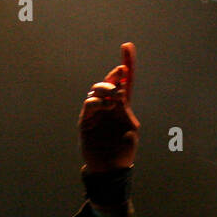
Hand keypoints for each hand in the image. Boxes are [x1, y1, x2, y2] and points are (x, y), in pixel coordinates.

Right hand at [79, 42, 138, 172]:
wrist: (110, 170)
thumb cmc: (123, 150)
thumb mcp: (130, 127)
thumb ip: (125, 109)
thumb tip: (121, 90)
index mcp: (122, 106)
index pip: (125, 81)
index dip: (127, 63)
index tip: (127, 46)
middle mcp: (108, 106)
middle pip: (109, 83)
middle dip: (113, 76)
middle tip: (120, 75)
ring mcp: (96, 113)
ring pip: (97, 92)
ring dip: (105, 88)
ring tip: (113, 95)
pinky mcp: (86, 122)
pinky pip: (88, 106)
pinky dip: (95, 102)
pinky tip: (103, 105)